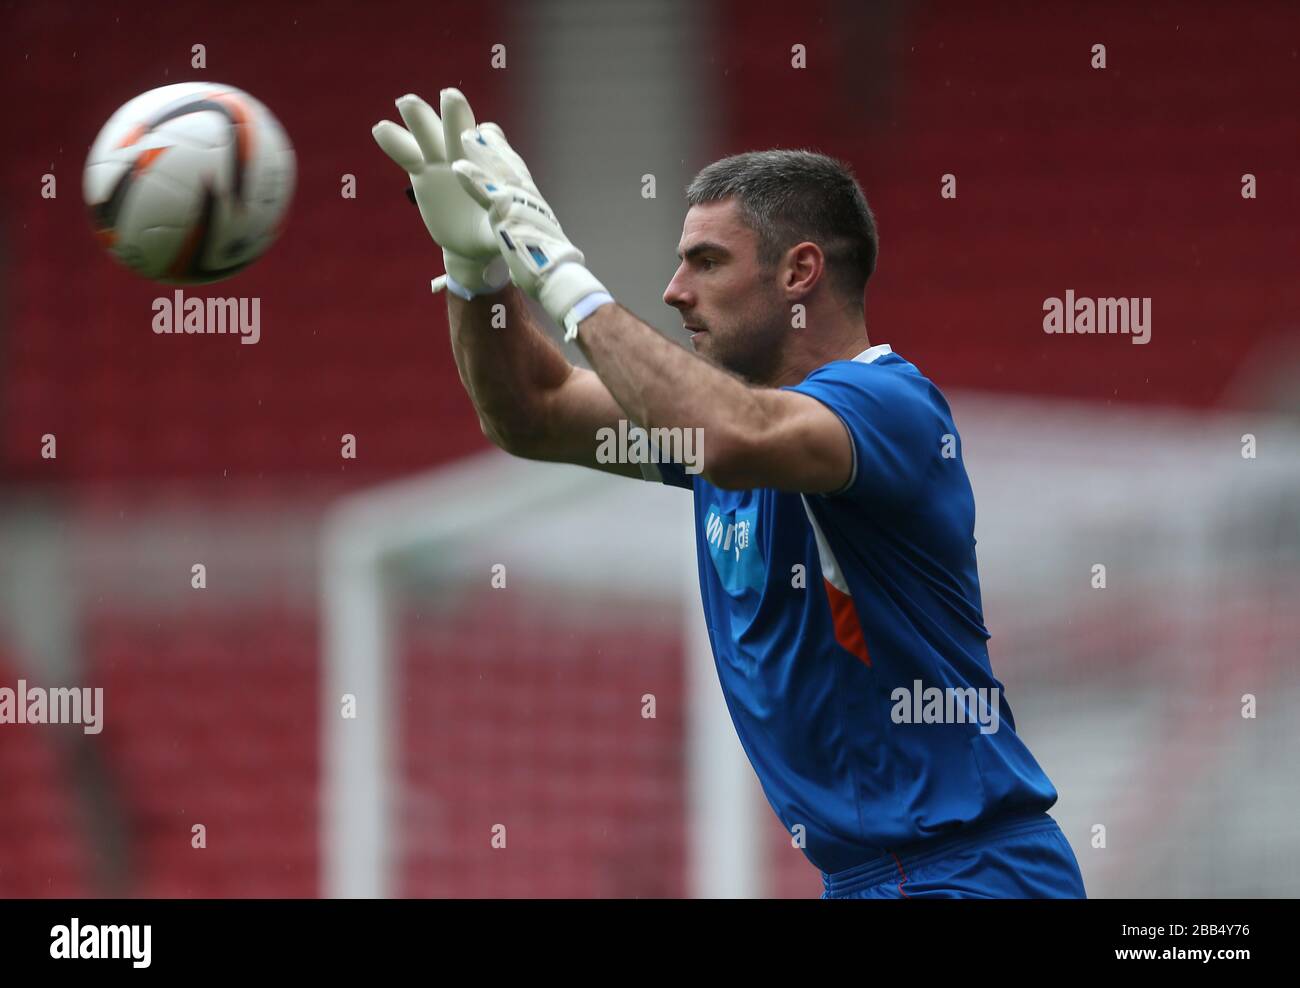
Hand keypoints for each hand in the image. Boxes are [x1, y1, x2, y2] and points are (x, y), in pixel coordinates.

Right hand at [372, 88, 509, 295]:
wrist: (473, 241)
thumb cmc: (496, 233)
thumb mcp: (505, 231)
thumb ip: (503, 221)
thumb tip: (505, 221)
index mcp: (497, 164)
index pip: (494, 148)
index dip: (485, 150)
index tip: (476, 155)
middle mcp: (470, 154)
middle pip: (462, 130)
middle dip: (456, 116)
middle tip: (450, 98)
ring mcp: (444, 158)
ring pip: (431, 133)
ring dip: (421, 118)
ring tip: (406, 103)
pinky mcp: (423, 170)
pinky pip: (406, 153)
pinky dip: (394, 141)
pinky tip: (380, 129)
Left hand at [453, 131, 609, 338]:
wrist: (559, 278)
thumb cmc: (553, 269)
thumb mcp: (541, 246)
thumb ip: (533, 237)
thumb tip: (535, 248)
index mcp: (535, 206)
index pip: (521, 175)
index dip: (509, 157)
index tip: (500, 142)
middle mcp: (529, 200)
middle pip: (509, 166)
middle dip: (495, 146)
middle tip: (481, 128)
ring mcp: (518, 205)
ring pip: (497, 172)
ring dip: (480, 153)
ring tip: (464, 136)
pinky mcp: (507, 217)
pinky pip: (486, 194)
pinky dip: (473, 179)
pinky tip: (458, 167)